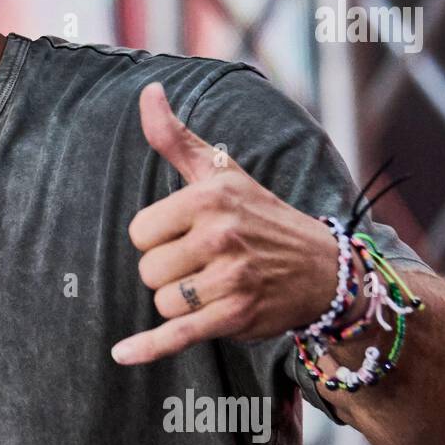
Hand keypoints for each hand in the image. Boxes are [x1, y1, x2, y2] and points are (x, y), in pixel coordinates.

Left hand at [111, 82, 342, 364]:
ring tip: (215, 286)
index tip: (188, 235)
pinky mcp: (235, 316)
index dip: (157, 238)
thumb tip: (148, 91)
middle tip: (206, 263)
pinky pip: (177, 334)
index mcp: (209, 197)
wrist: (323, 268)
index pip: (139, 232)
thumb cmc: (260, 215)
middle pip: (147, 269)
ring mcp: (230, 278)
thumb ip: (175, 137)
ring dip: (180, 301)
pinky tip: (121, 354)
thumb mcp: (221, 171)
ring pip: (162, 301)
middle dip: (168, 271)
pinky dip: (148, 347)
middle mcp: (221, 235)